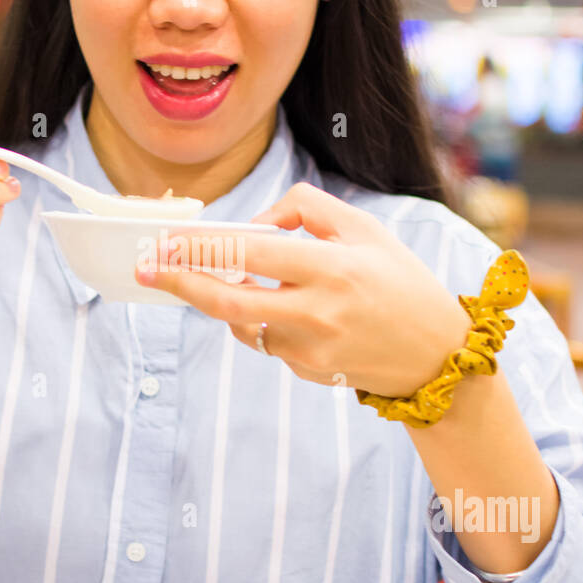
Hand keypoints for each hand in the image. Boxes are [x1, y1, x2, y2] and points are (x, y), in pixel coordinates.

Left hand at [135, 182, 467, 393]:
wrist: (436, 355)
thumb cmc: (401, 282)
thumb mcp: (366, 229)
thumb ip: (307, 210)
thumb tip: (254, 222)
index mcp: (334, 269)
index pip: (251, 253)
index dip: (201, 247)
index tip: (165, 242)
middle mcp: (319, 312)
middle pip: (229, 300)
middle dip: (180, 282)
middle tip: (146, 269)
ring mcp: (311, 348)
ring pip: (242, 322)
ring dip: (222, 299)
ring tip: (215, 279)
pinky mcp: (308, 371)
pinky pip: (267, 340)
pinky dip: (262, 320)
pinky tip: (282, 308)